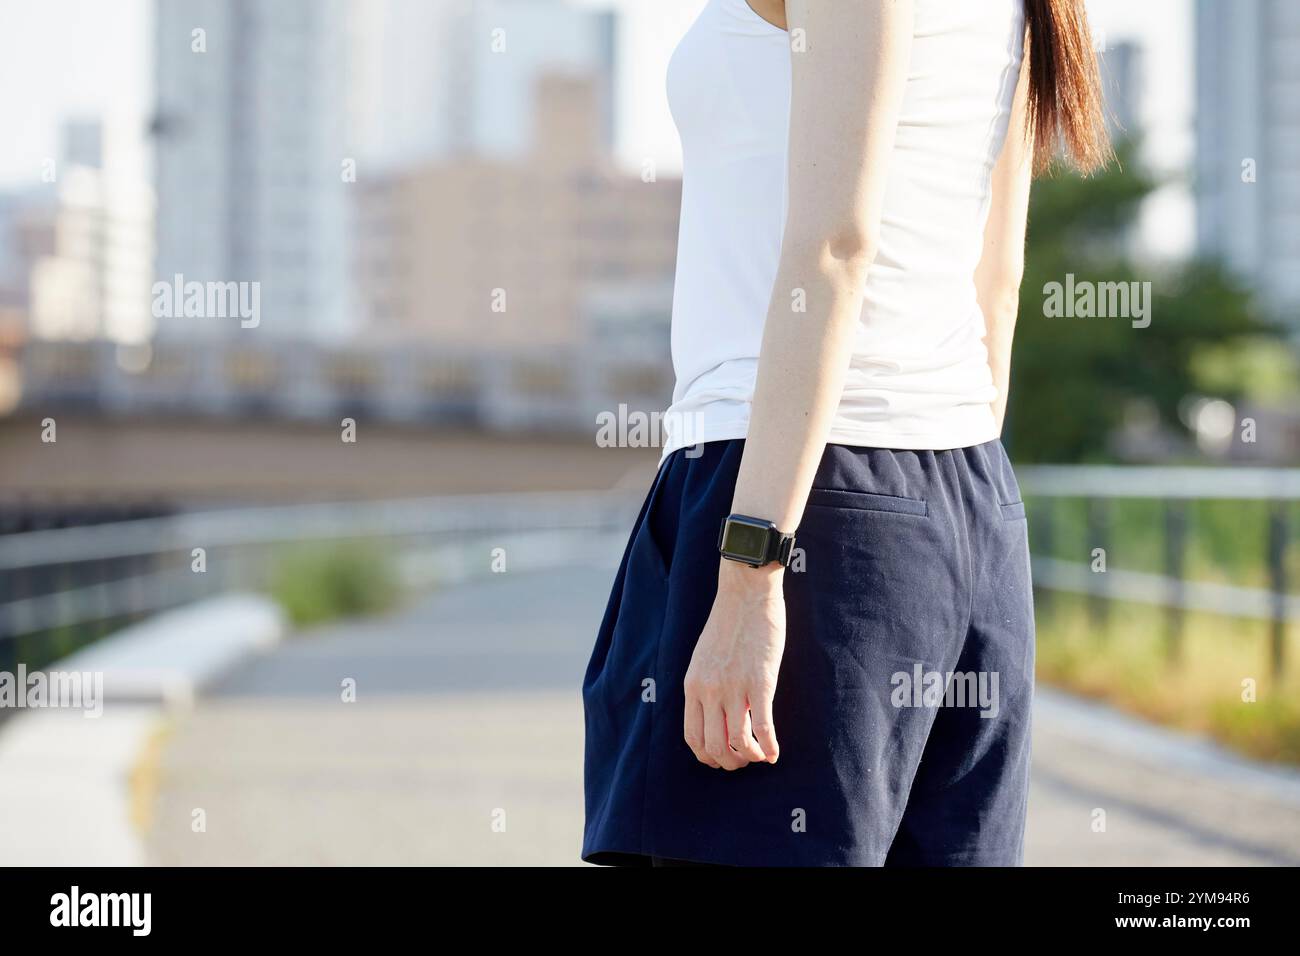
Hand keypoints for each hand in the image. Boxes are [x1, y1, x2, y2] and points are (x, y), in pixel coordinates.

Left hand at [683, 560, 784, 769]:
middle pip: (714, 747)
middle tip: (744, 761)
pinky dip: (769, 747)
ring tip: (760, 756)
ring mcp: (733, 688)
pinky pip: (762, 728)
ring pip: (737, 743)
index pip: (692, 737)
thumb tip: (716, 713)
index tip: (722, 758)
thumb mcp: (704, 657)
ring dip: (750, 758)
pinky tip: (775, 752)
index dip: (707, 756)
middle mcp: (709, 691)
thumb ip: (705, 685)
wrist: (746, 593)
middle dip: (730, 763)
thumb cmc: (729, 622)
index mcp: (692, 685)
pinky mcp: (760, 683)